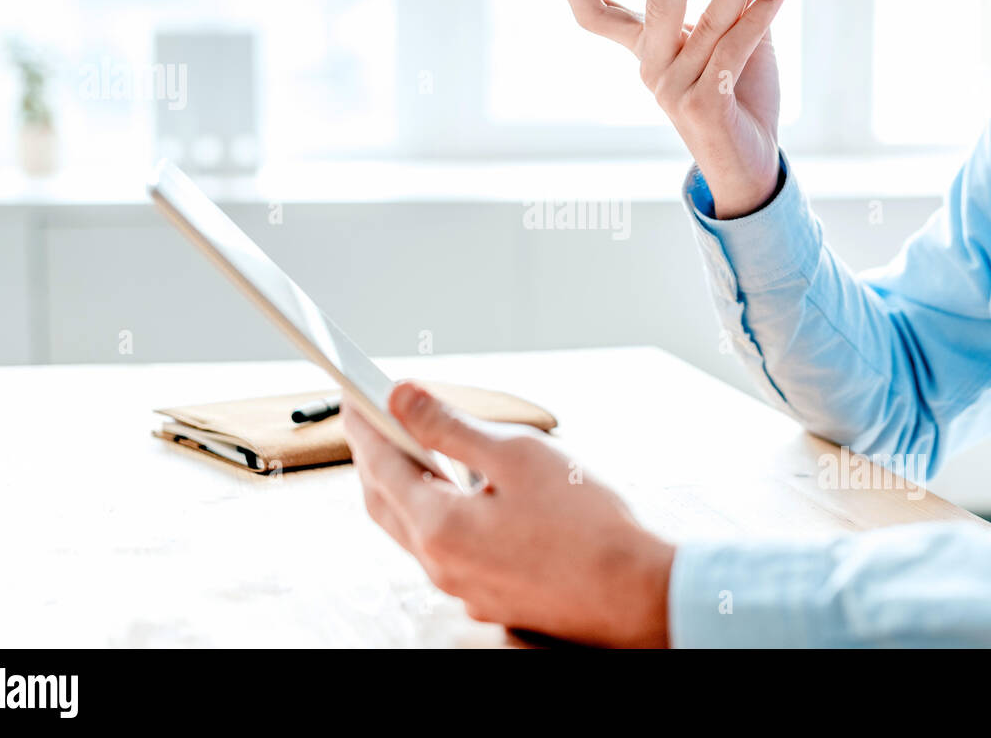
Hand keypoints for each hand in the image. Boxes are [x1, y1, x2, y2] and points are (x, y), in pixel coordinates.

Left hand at [342, 382, 674, 647]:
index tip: (354, 395)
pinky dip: (436, 513)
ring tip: (413, 446)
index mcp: (439, 527)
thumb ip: (450, 426)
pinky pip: (444, 548)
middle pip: (385, 501)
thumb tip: (402, 398)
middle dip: (373, 457)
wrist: (636, 593)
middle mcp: (440, 564)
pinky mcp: (488, 595)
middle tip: (373, 420)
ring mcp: (463, 587)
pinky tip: (460, 493)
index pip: (380, 465)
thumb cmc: (588, 526)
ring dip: (404, 485)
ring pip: (412, 528)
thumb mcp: (516, 455)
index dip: (363, 424)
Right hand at [554, 0, 787, 218]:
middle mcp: (651, 67)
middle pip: (656, 2)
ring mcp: (673, 89)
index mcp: (645, 50)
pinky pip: (733, 49)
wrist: (749, 163)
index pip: (596, 15)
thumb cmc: (738, 97)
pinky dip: (758, 16)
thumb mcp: (734, 40)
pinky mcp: (703, 106)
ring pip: (709, 20)